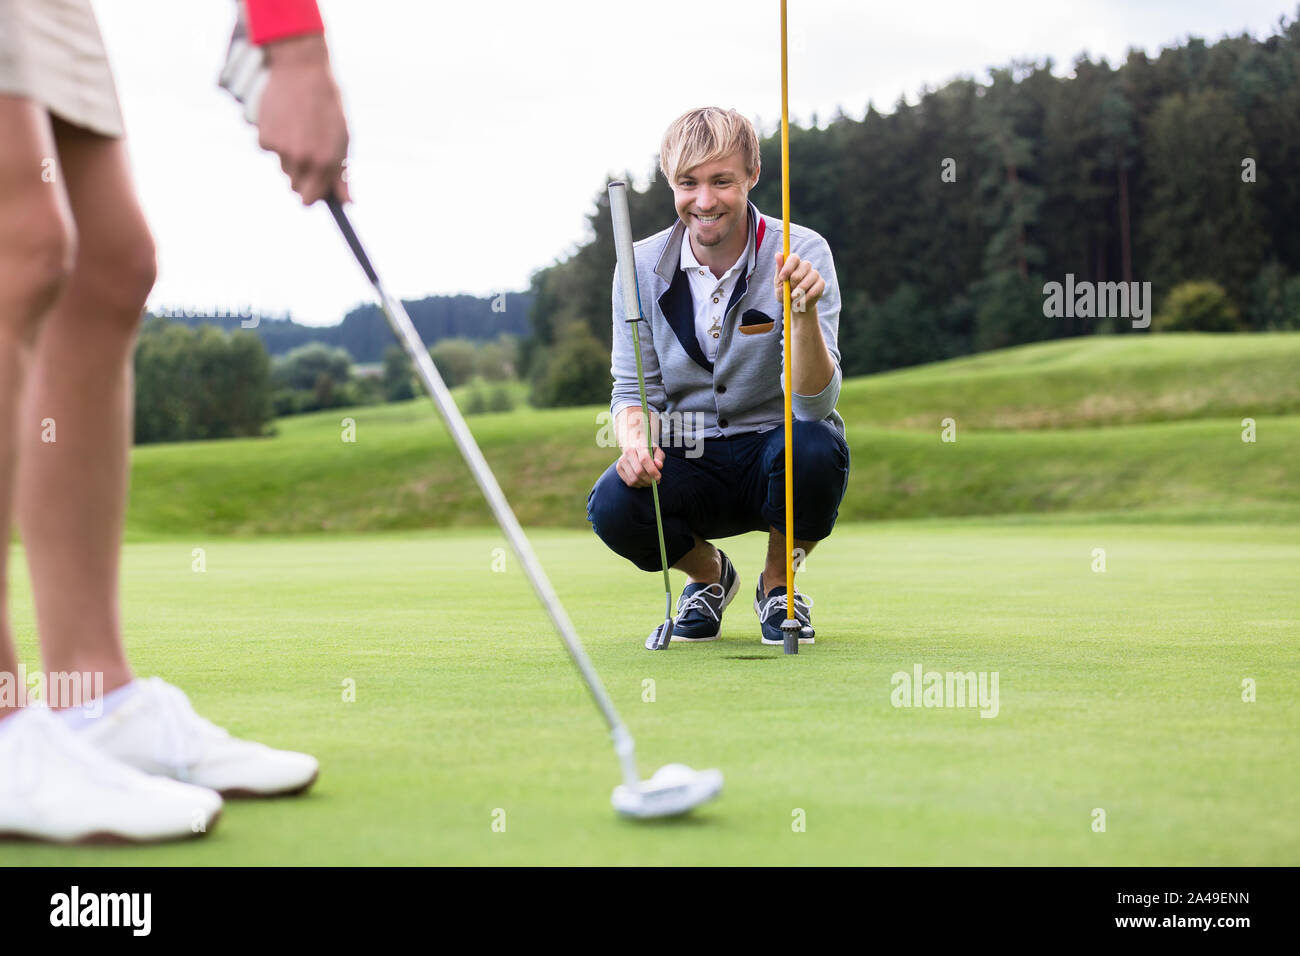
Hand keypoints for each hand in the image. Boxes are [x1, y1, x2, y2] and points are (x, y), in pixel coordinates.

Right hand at [256, 35, 349, 204]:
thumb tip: (346, 203)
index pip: (310, 199)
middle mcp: (303, 159)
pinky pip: (270, 151)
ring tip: (299, 130)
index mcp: (326, 161)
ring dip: (291, 157)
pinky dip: (276, 141)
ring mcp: (282, 149)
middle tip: (309, 154)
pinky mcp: (264, 138)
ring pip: (284, 168)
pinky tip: (285, 121)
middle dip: (302, 178)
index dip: (313, 196)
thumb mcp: (343, 139)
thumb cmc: (328, 105)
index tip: (314, 191)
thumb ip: (342, 174)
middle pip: (295, 187)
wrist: (302, 70)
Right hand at [616, 444, 665, 487]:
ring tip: (650, 482)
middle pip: (639, 471)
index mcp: (639, 445)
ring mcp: (622, 460)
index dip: (652, 470)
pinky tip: (643, 481)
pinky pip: (629, 482)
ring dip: (644, 483)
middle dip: (649, 479)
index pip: (644, 459)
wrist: (633, 446)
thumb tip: (659, 466)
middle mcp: (628, 452)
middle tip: (656, 482)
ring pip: (634, 479)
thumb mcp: (657, 451)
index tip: (658, 477)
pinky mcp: (619, 468)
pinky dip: (638, 485)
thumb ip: (659, 458)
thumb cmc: (648, 450)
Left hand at [774, 252, 825, 315]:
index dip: (788, 266)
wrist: (795, 306)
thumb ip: (779, 270)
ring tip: (793, 299)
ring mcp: (815, 274)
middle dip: (794, 281)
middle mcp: (806, 265)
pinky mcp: (821, 283)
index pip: (794, 257)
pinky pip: (815, 288)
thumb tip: (778, 254)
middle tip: (789, 291)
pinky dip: (806, 297)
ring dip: (800, 291)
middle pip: (804, 266)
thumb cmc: (785, 293)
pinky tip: (801, 302)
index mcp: (794, 263)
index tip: (782, 278)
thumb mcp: (779, 284)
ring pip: (810, 278)